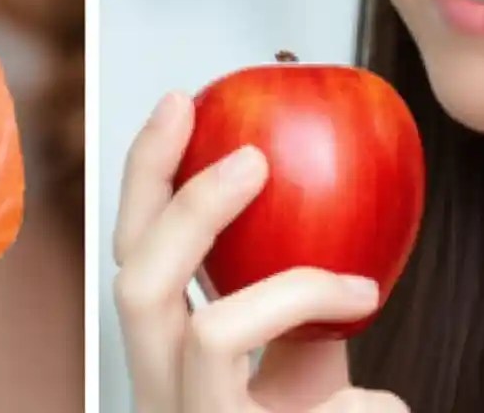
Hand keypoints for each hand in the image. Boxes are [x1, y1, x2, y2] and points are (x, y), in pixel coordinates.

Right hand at [112, 92, 409, 412]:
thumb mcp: (311, 387)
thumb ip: (308, 326)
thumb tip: (345, 248)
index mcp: (170, 362)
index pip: (137, 255)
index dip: (147, 175)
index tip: (181, 102)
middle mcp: (156, 387)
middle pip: (124, 266)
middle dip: (155, 180)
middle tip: (210, 120)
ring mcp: (173, 409)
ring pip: (146, 297)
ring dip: (202, 221)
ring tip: (260, 171)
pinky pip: (226, 340)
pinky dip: (295, 300)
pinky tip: (359, 304)